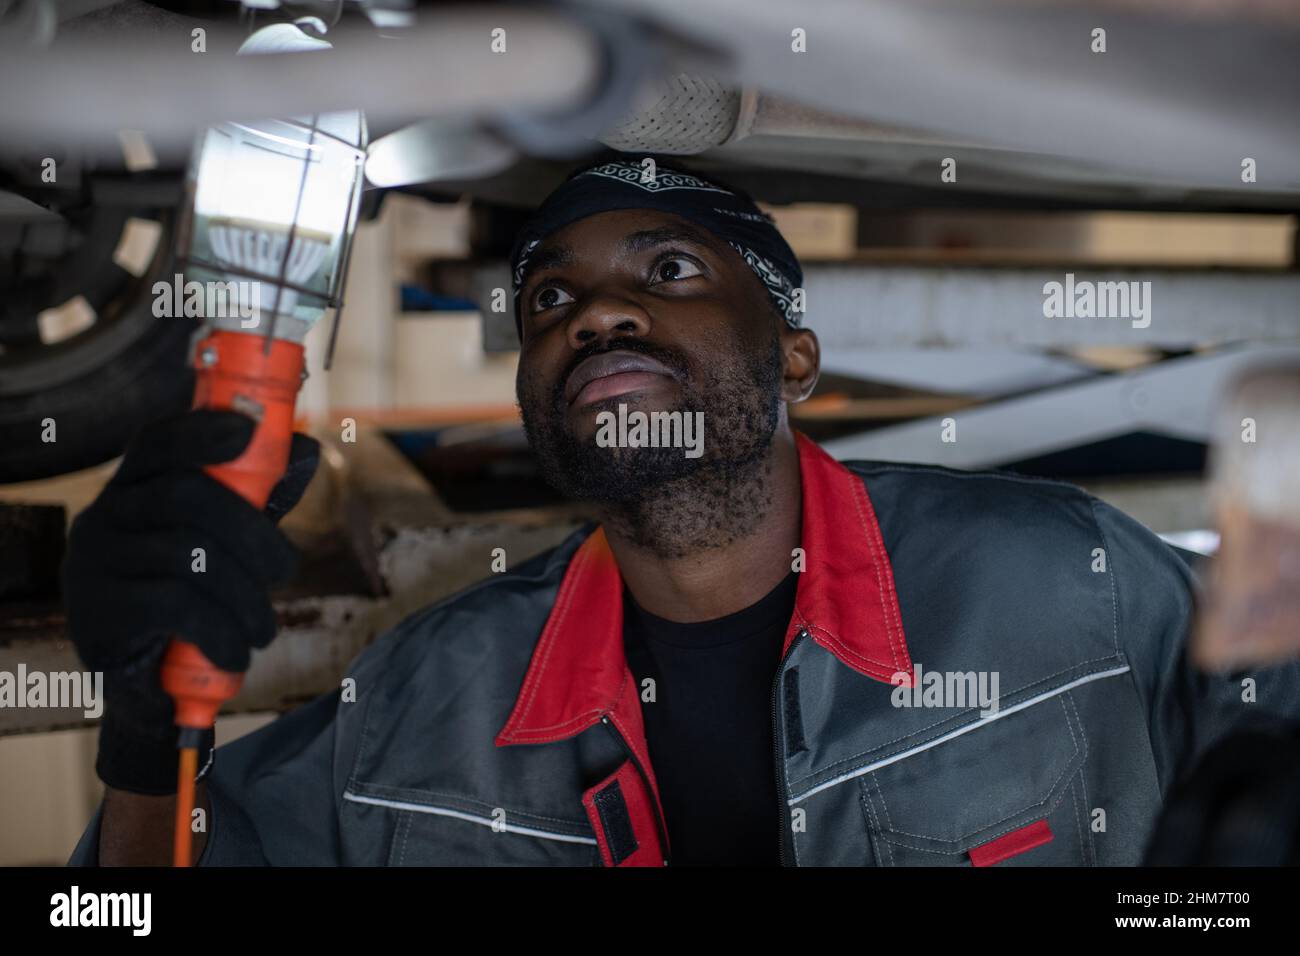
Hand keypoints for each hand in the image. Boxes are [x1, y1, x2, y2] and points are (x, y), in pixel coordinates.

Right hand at [62, 409, 319, 791]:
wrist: (150, 695)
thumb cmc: (194, 604)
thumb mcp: (229, 545)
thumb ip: (259, 497)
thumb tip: (306, 446)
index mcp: (132, 493)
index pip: (157, 443)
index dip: (201, 430)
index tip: (248, 431)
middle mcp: (101, 519)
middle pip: (187, 495)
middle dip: (254, 533)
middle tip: (285, 572)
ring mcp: (92, 565)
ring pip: (189, 555)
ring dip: (245, 597)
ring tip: (262, 630)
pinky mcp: (95, 613)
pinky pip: (176, 606)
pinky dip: (221, 631)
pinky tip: (236, 654)